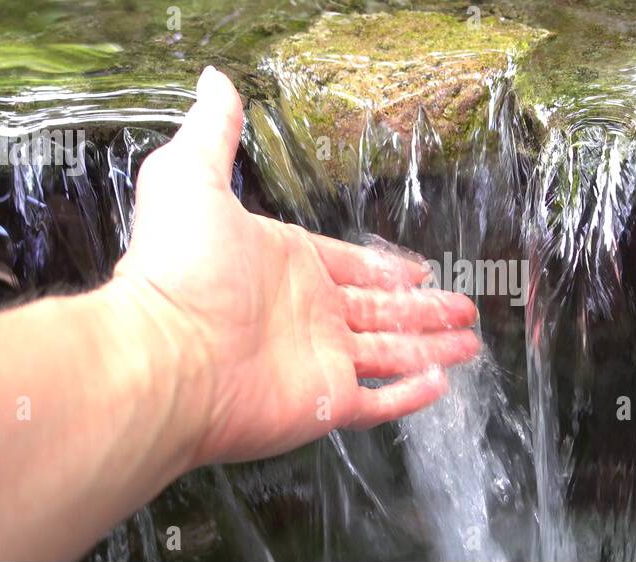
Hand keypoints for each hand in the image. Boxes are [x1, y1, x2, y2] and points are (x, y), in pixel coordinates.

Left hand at [114, 66, 478, 467]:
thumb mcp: (191, 180)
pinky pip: (378, 403)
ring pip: (391, 353)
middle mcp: (310, 315)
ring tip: (470, 343)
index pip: (353, 268)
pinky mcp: (325, 404)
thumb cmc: (178, 270)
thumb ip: (213, 133)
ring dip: (431, 348)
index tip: (420, 271)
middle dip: (425, 310)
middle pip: (383, 311)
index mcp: (290, 268)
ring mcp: (320, 362)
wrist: (165, 356)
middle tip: (464, 310)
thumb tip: (216, 81)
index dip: (388, 269)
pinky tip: (441, 384)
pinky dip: (410, 397)